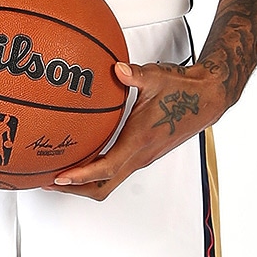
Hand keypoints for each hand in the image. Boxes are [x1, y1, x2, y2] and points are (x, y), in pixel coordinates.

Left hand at [49, 62, 227, 200]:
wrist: (207, 98)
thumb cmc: (183, 90)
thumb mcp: (157, 77)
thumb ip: (135, 74)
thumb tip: (116, 68)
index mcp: (140, 141)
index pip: (106, 167)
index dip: (81, 175)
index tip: (60, 177)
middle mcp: (140, 154)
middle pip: (103, 185)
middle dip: (76, 188)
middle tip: (50, 180)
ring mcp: (142, 156)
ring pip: (110, 180)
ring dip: (85, 181)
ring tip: (61, 172)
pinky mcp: (144, 152)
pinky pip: (116, 168)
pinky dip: (97, 169)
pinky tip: (84, 153)